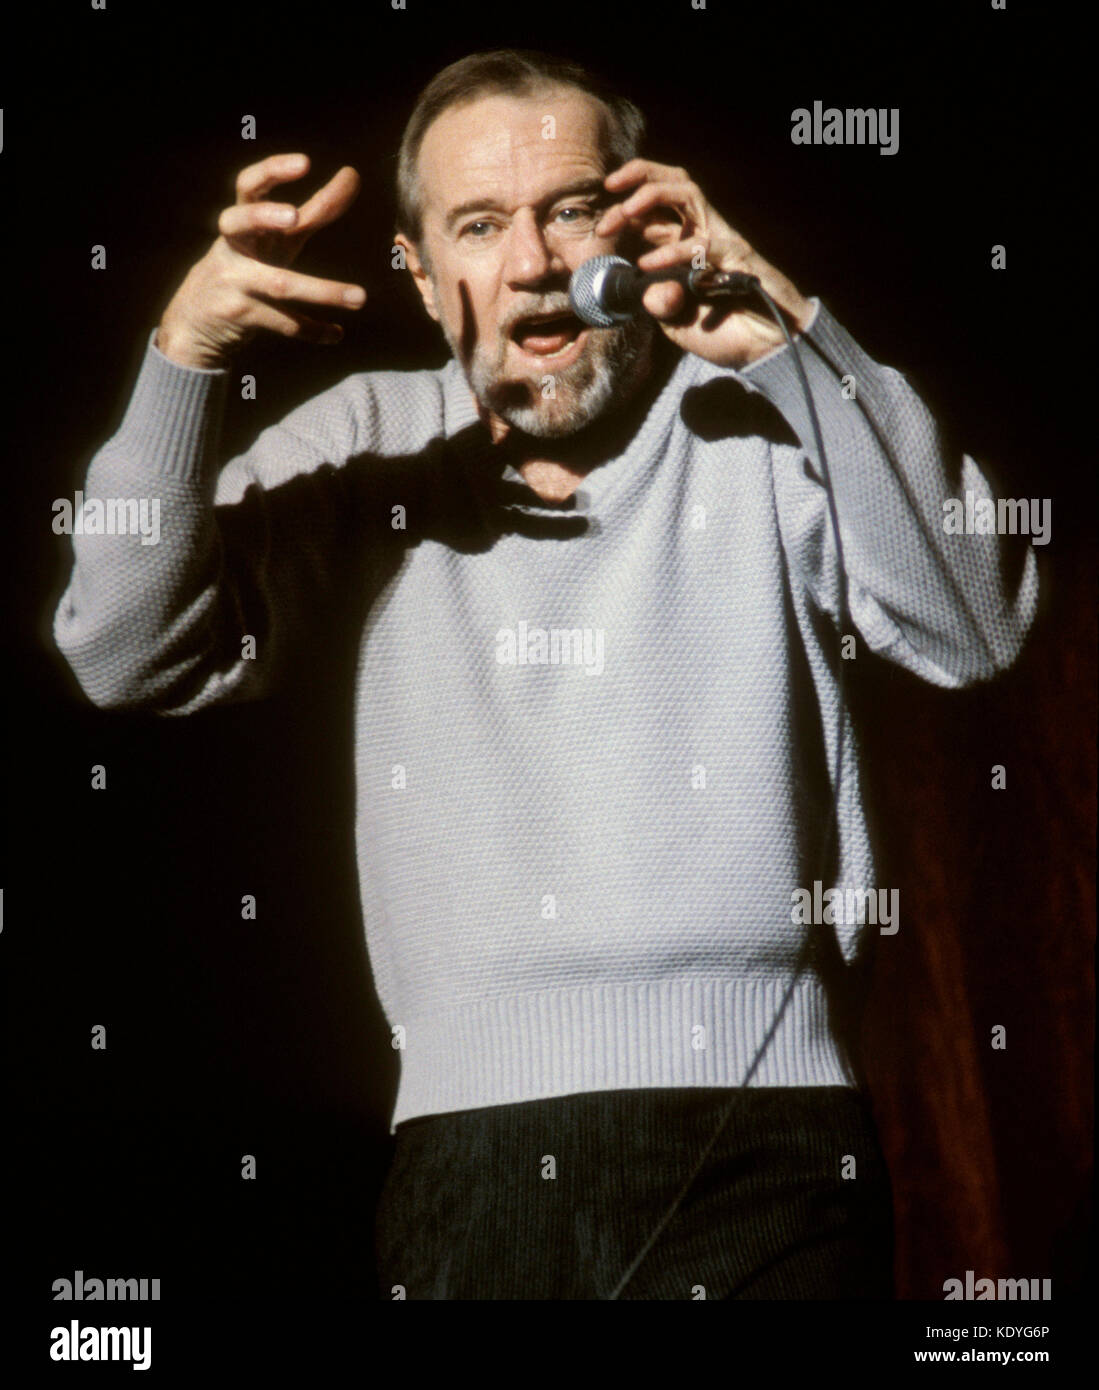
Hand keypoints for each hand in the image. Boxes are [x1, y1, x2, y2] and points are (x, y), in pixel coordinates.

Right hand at [156, 153, 364, 368]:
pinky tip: (337, 334)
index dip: (273, 171)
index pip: (249, 186)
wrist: (195, 321)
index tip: (304, 162)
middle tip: (292, 215)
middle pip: (239, 223)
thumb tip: (353, 175)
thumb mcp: (275, 240)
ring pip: (279, 283)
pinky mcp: (241, 315)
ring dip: (323, 291)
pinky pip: (283, 322)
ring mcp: (234, 282)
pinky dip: (312, 329)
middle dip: (262, 216)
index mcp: (242, 224)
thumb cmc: (248, 269)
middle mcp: (233, 248)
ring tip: (360, 297)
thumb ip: (313, 211)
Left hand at [595, 159, 814, 368]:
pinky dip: (673, 252)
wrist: (764, 352)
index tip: (597, 216)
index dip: (623, 201)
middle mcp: (701, 234)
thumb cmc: (722, 332)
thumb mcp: (673, 320)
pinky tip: (648, 263)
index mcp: (683, 244)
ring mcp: (721, 241)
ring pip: (689, 193)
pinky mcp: (738, 258)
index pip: (654, 206)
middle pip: (672, 183)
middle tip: (608, 192)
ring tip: (625, 212)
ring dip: (652, 196)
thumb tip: (635, 279)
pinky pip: (703, 245)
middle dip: (637, 180)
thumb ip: (653, 300)